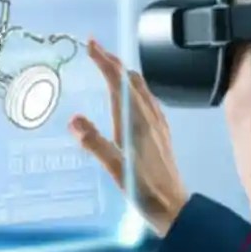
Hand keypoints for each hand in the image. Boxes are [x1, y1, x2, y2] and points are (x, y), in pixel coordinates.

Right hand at [70, 39, 188, 235]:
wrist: (176, 208)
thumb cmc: (145, 191)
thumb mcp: (116, 170)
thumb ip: (95, 144)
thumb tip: (74, 119)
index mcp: (136, 121)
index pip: (117, 81)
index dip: (103, 60)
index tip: (90, 44)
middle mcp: (149, 117)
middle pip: (130, 78)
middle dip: (112, 60)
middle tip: (94, 49)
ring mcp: (157, 123)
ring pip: (140, 86)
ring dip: (123, 71)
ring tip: (108, 65)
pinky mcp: (161, 132)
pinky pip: (147, 99)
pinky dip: (133, 87)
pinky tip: (130, 95)